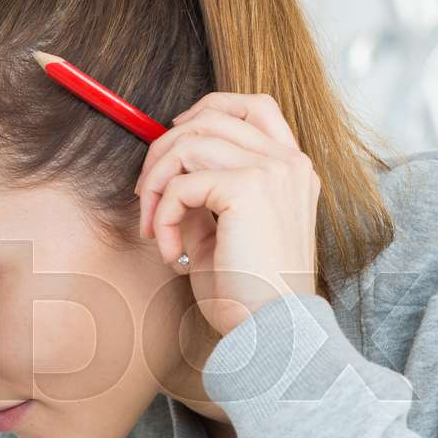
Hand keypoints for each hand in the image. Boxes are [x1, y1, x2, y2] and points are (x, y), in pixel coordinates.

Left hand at [133, 92, 319, 335]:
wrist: (271, 331)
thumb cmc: (247, 293)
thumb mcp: (224, 231)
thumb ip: (205, 194)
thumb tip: (163, 169)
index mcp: (292, 170)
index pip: (255, 105)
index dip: (206, 109)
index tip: (172, 135)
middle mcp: (290, 163)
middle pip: (211, 116)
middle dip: (163, 151)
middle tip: (145, 197)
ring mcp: (273, 171)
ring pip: (188, 142)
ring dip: (156, 184)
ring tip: (154, 229)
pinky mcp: (248, 188)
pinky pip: (181, 184)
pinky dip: (162, 216)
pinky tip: (171, 253)